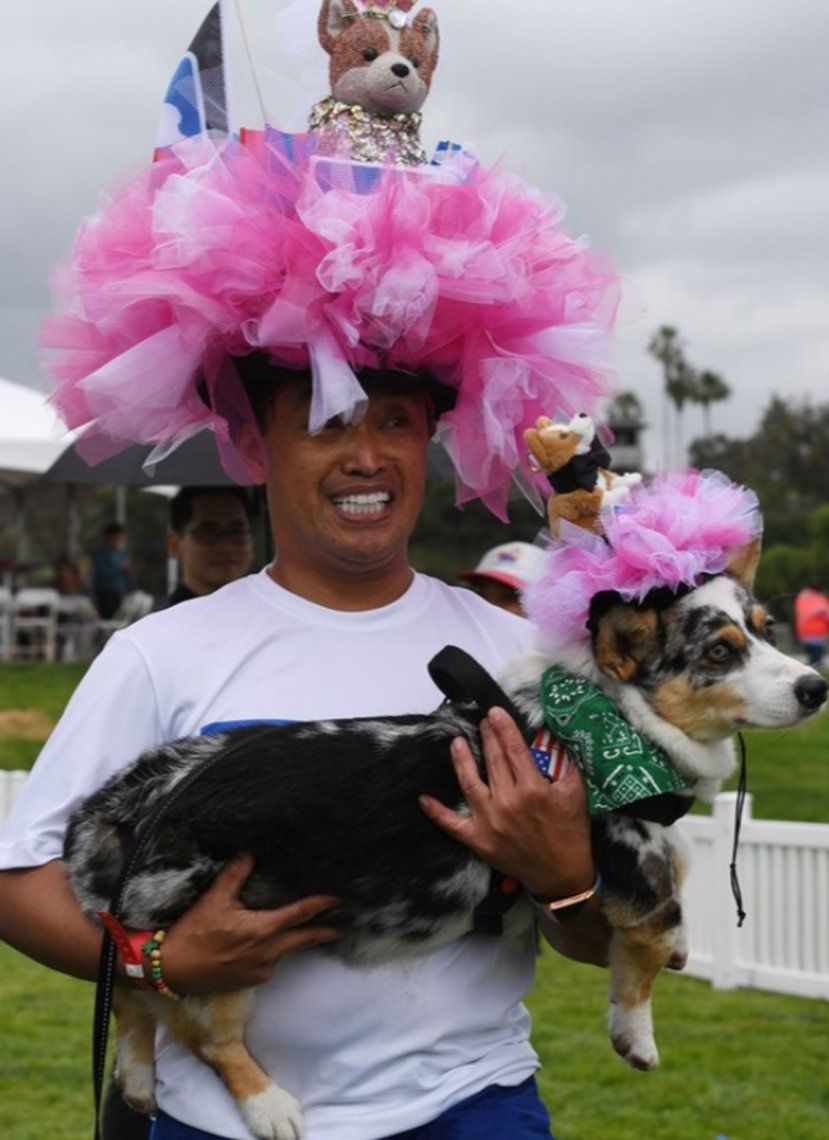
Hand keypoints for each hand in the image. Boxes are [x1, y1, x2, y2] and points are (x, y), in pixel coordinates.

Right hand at [161, 854, 341, 992]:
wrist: (172, 969)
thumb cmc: (193, 933)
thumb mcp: (214, 900)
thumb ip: (235, 875)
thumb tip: (249, 853)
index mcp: (261, 930)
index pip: (299, 914)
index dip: (320, 905)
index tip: (337, 900)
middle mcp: (266, 953)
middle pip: (302, 940)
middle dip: (322, 933)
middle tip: (339, 929)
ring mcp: (259, 970)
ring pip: (284, 952)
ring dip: (293, 941)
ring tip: (302, 931)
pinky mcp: (249, 980)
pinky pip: (268, 964)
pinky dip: (272, 953)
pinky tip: (263, 946)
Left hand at [419, 707, 594, 901]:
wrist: (562, 875)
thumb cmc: (571, 832)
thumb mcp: (576, 793)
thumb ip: (566, 763)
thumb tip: (554, 736)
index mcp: (534, 789)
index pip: (514, 749)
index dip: (503, 728)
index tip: (494, 711)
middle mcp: (509, 803)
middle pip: (492, 761)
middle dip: (486, 737)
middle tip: (481, 721)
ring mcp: (490, 822)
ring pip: (470, 783)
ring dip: (461, 760)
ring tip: (457, 742)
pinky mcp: (479, 840)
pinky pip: (452, 824)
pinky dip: (437, 812)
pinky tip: (424, 798)